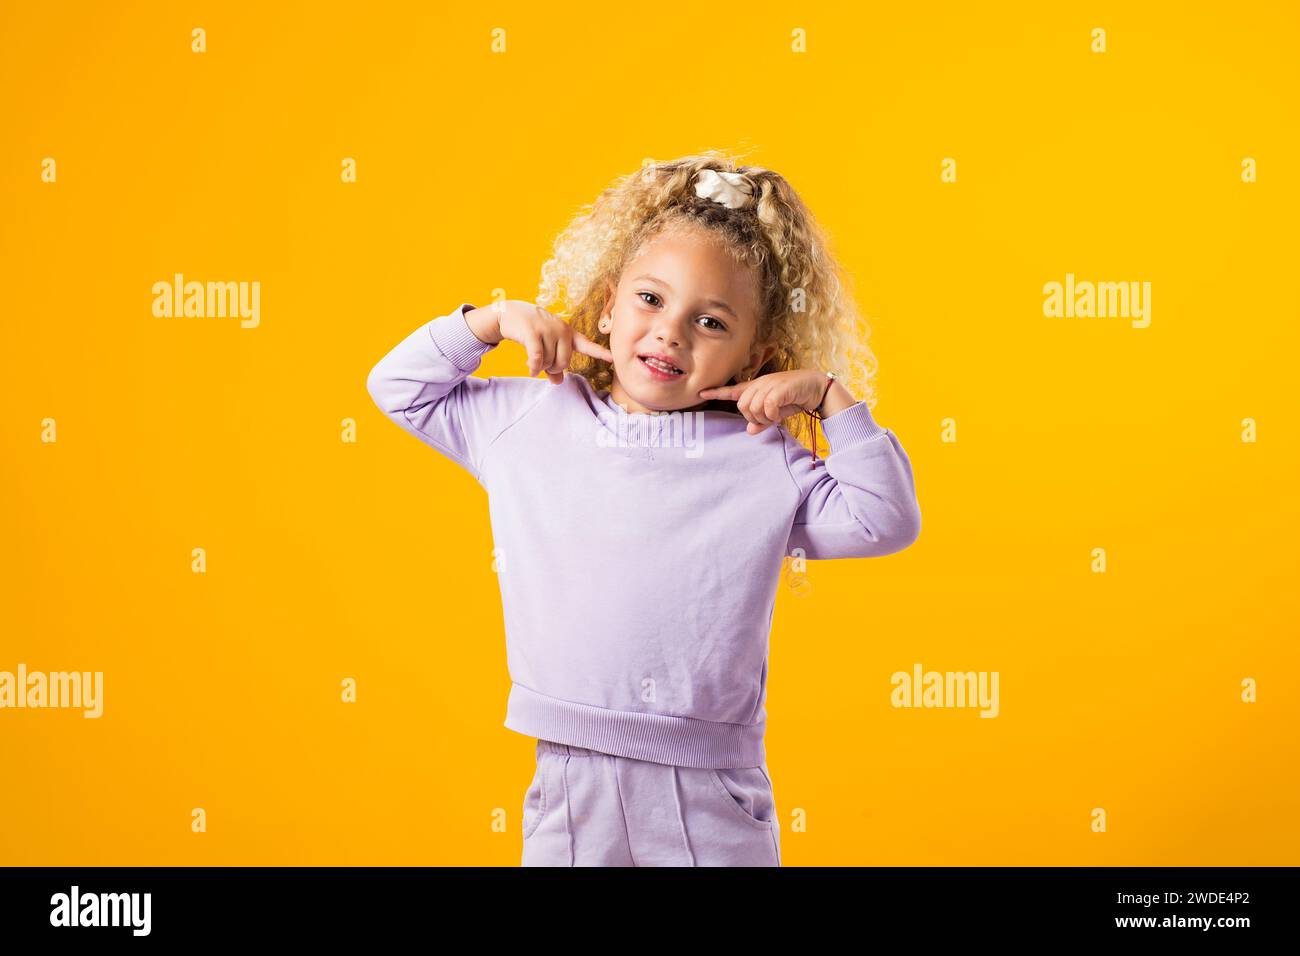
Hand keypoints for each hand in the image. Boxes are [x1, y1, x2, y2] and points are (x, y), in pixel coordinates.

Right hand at [468, 300, 613, 383]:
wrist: (510, 313)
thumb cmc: (531, 332)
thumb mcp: (545, 347)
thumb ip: (553, 365)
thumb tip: (558, 382)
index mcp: (568, 333)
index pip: (587, 345)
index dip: (599, 352)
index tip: (613, 359)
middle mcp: (561, 330)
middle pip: (564, 362)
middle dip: (553, 368)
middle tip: (543, 365)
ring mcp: (548, 329)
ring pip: (549, 362)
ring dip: (540, 367)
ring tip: (532, 359)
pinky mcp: (533, 332)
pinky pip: (537, 358)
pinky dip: (534, 368)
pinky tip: (530, 369)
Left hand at [697, 369, 827, 434]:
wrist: (817, 387)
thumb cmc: (795, 398)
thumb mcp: (776, 413)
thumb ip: (762, 421)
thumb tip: (750, 431)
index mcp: (757, 388)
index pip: (732, 390)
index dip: (716, 392)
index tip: (700, 392)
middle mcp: (760, 384)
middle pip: (742, 405)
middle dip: (752, 417)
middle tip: (767, 419)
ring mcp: (770, 385)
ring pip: (753, 407)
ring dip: (763, 417)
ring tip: (775, 416)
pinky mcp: (780, 388)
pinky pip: (767, 406)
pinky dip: (772, 415)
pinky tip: (779, 414)